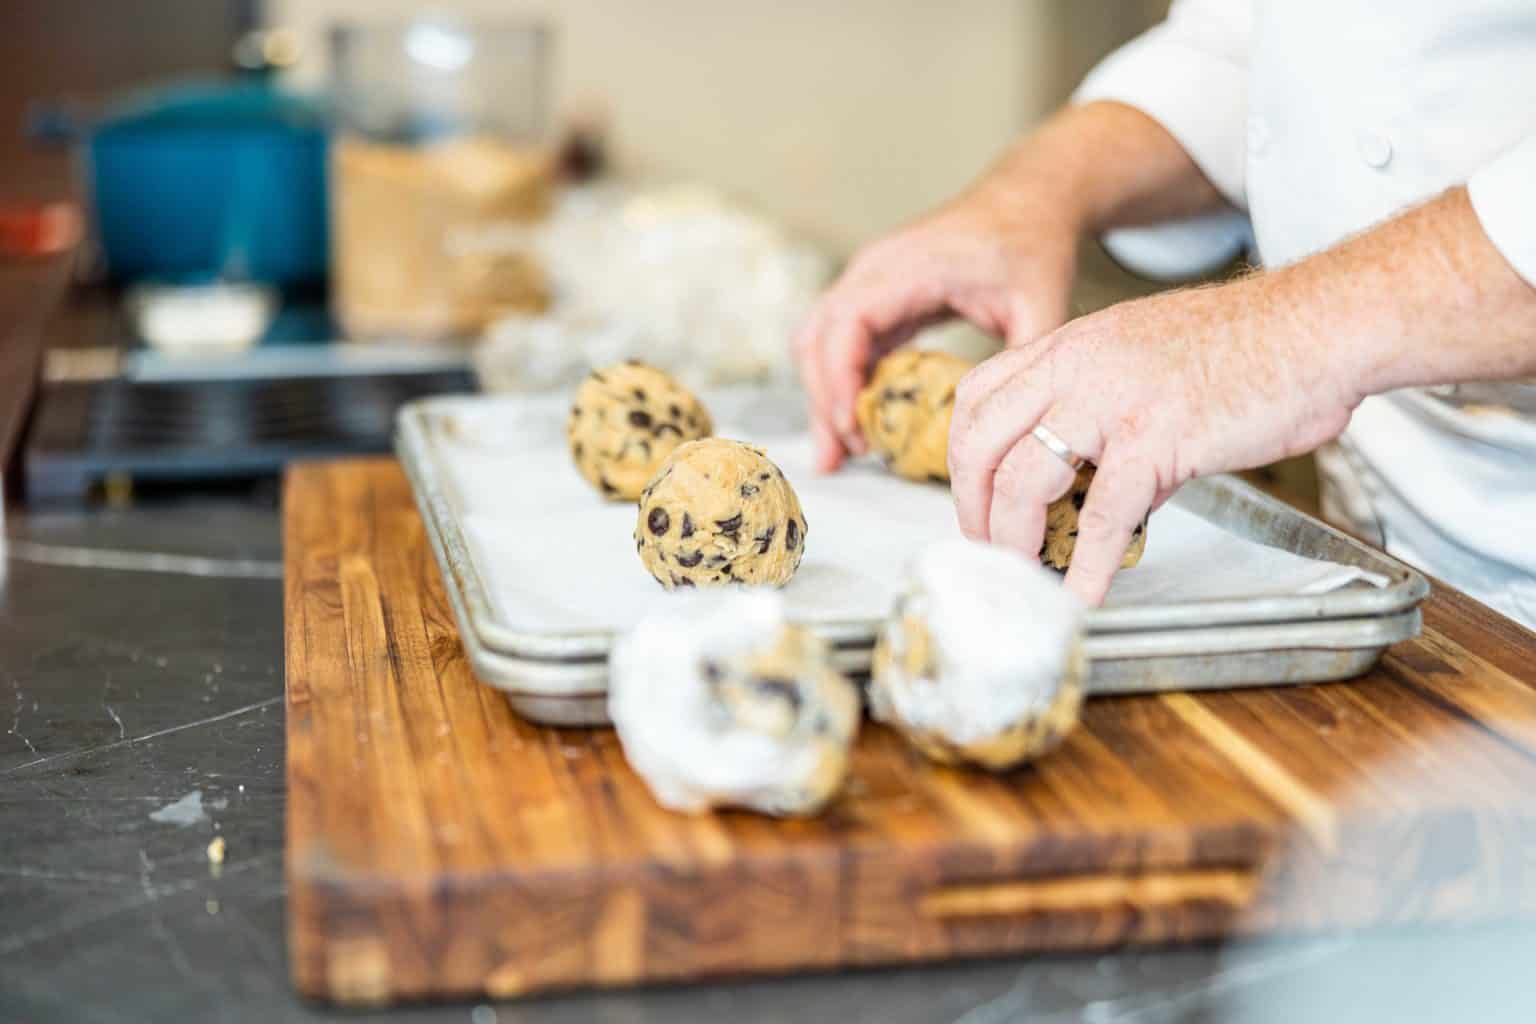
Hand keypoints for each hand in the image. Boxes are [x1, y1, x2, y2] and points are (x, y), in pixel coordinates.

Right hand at [793, 185, 1079, 471]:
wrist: (1028, 202)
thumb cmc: (1031, 244)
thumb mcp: (1040, 305)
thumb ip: (1020, 362)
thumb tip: (1003, 425)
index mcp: (909, 266)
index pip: (847, 322)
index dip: (840, 379)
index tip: (852, 427)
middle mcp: (874, 269)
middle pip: (817, 337)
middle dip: (822, 400)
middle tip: (839, 457)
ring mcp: (869, 281)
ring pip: (818, 341)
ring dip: (823, 395)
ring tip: (840, 452)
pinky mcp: (876, 298)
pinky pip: (839, 342)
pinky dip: (840, 382)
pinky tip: (856, 423)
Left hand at [947, 274, 1365, 604]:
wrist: (1319, 326)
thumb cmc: (1251, 346)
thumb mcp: (1149, 362)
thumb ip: (1109, 419)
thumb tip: (1098, 493)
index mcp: (1072, 346)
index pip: (979, 395)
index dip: (966, 455)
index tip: (975, 498)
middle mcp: (1078, 366)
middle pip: (982, 438)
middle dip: (972, 503)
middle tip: (986, 546)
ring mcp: (1113, 400)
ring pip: (1025, 475)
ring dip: (1013, 536)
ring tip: (1021, 571)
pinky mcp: (1158, 438)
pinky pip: (1104, 514)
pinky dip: (1085, 562)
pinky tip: (1082, 592)